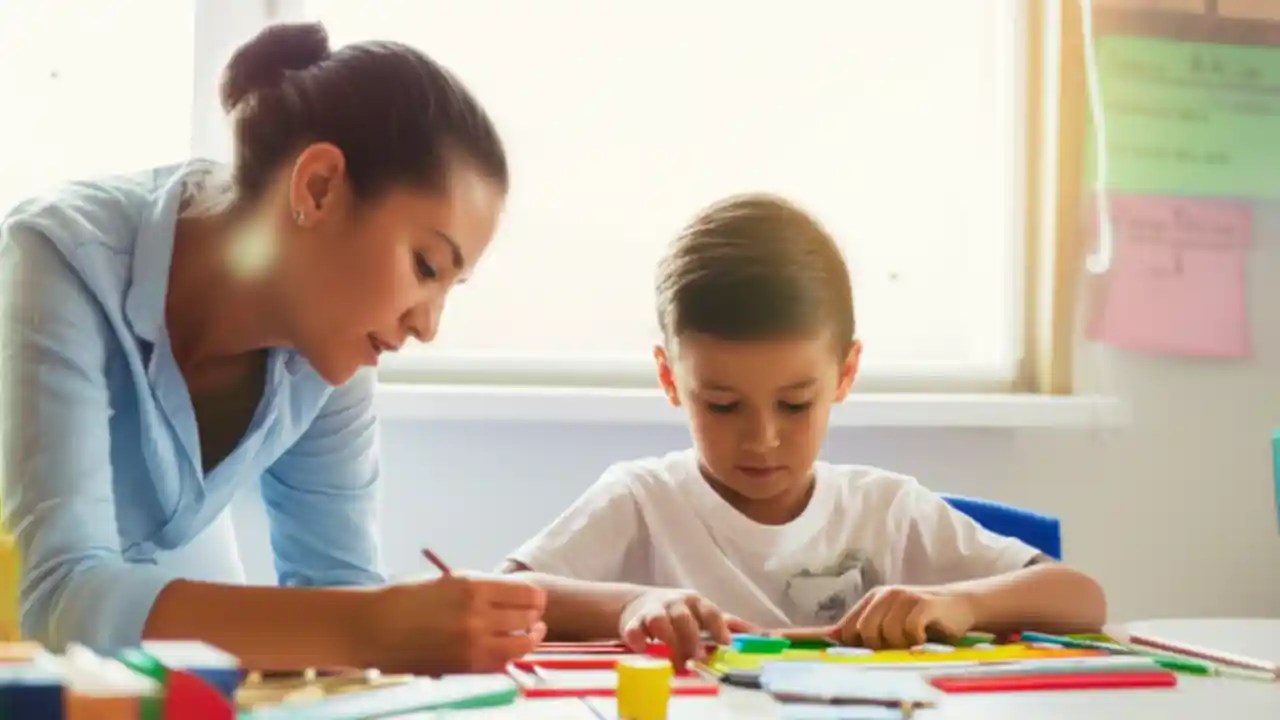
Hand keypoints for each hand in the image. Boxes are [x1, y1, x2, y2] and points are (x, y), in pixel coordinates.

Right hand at [365, 574, 546, 674]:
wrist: (374, 628)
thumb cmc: (407, 599)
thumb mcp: (448, 582)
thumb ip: (481, 589)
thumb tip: (511, 596)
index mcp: (473, 586)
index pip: (525, 593)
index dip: (536, 597)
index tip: (537, 599)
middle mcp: (478, 615)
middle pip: (528, 617)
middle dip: (535, 616)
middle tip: (537, 617)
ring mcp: (473, 643)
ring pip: (521, 642)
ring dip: (530, 637)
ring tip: (532, 633)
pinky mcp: (466, 666)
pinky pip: (502, 662)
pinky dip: (511, 655)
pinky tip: (510, 649)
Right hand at [618, 589, 757, 666]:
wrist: (638, 603)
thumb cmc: (679, 612)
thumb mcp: (703, 613)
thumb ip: (728, 624)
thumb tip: (763, 634)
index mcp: (696, 602)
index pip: (710, 611)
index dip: (718, 626)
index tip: (725, 643)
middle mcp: (675, 604)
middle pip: (684, 617)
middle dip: (691, 637)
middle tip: (697, 657)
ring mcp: (653, 611)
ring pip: (659, 620)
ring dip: (667, 639)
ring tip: (672, 660)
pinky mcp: (633, 622)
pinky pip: (634, 630)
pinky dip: (637, 639)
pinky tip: (643, 649)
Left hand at [832, 585, 975, 649]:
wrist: (962, 605)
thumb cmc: (925, 622)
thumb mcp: (892, 625)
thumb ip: (866, 633)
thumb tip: (831, 642)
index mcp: (871, 600)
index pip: (845, 629)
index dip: (847, 645)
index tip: (831, 648)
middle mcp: (884, 595)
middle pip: (864, 632)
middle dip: (880, 648)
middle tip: (899, 647)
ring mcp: (903, 596)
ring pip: (887, 633)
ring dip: (902, 645)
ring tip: (915, 641)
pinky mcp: (922, 603)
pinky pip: (910, 629)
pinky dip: (917, 640)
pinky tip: (925, 637)